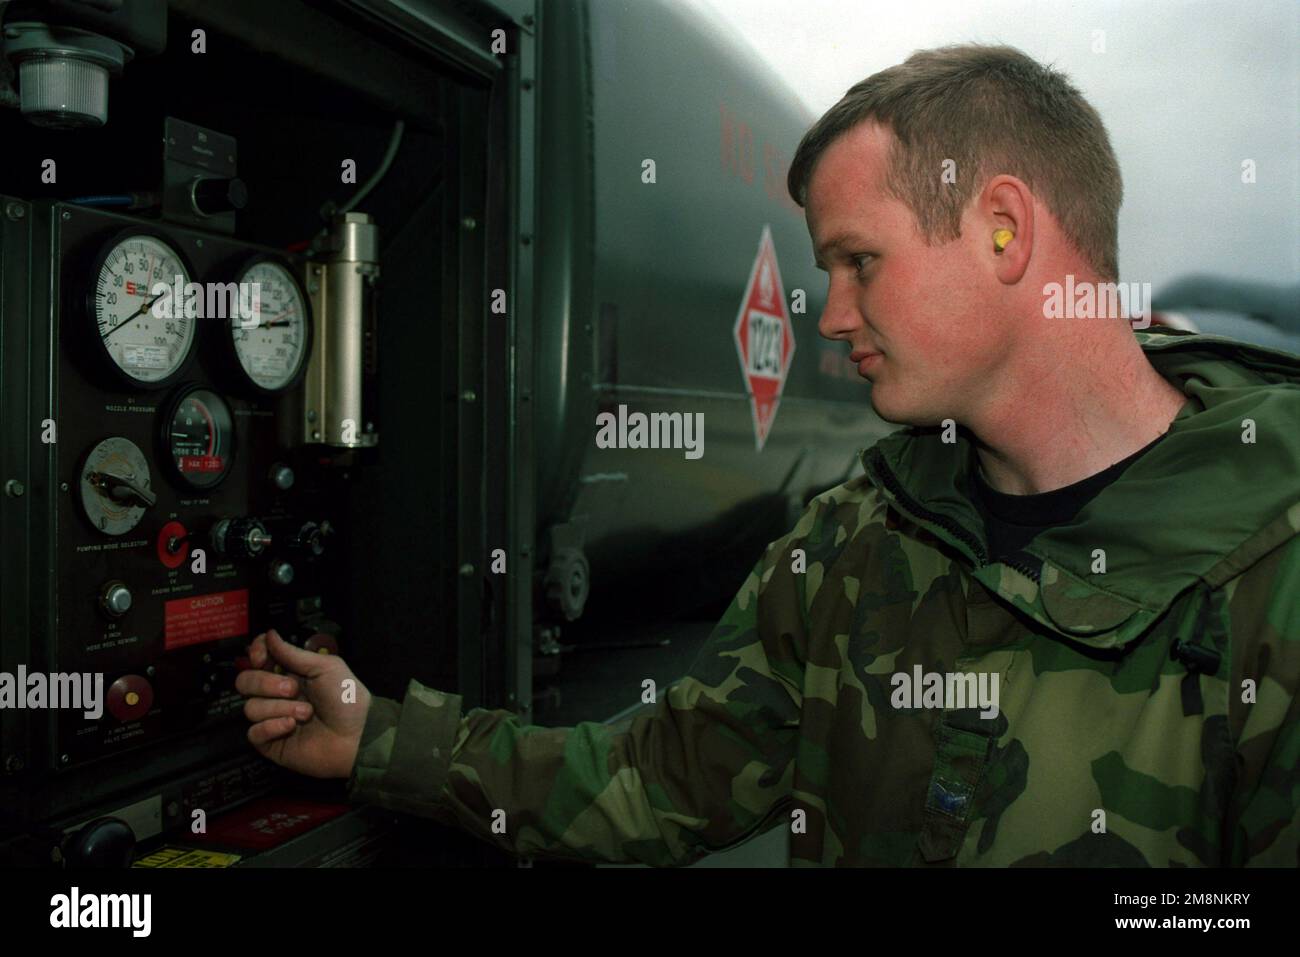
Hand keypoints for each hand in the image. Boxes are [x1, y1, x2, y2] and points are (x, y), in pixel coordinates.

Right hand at [235, 629, 371, 778]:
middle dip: (265, 683)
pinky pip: (254, 732)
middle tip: (293, 689)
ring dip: (279, 708)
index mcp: (289, 672)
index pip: (258, 657)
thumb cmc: (346, 698)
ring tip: (306, 713)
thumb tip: (269, 634)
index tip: (261, 657)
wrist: (357, 734)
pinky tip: (291, 727)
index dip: (255, 653)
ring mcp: (272, 718)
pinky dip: (271, 727)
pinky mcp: (271, 742)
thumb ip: (293, 653)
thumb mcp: (325, 667)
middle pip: (245, 681)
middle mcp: (276, 694)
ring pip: (251, 707)